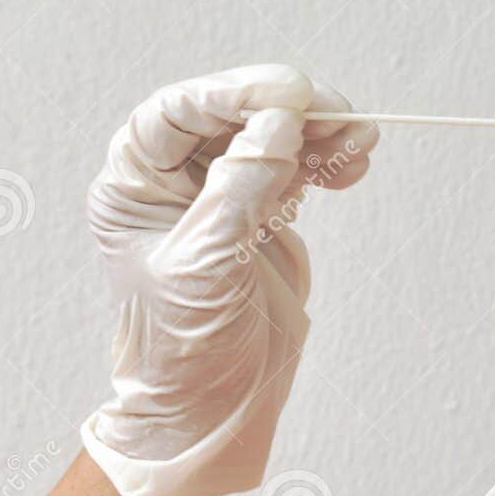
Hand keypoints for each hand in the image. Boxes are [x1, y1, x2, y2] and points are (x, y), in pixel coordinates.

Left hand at [79, 65, 376, 495]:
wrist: (214, 403)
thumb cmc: (185, 347)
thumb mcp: (206, 266)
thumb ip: (239, 190)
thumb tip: (277, 124)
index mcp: (134, 186)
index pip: (177, 112)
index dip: (233, 92)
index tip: (291, 93)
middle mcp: (173, 180)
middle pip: (234, 114)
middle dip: (290, 109)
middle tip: (340, 115)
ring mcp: (220, 192)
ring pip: (273, 134)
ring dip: (320, 131)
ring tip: (360, 142)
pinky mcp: (262, 209)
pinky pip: (298, 164)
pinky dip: (329, 158)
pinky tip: (353, 165)